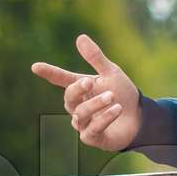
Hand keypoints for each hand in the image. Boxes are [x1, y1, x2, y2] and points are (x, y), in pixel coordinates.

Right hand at [30, 34, 142, 150]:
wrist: (141, 117)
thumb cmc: (123, 94)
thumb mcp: (111, 73)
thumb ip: (96, 58)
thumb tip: (80, 37)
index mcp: (81, 88)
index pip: (61, 79)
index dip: (49, 73)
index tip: (35, 67)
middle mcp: (78, 106)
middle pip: (69, 98)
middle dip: (77, 89)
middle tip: (90, 82)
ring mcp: (84, 124)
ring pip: (80, 114)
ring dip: (96, 104)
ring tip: (112, 96)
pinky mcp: (93, 138)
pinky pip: (93, 129)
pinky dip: (104, 118)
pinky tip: (117, 109)